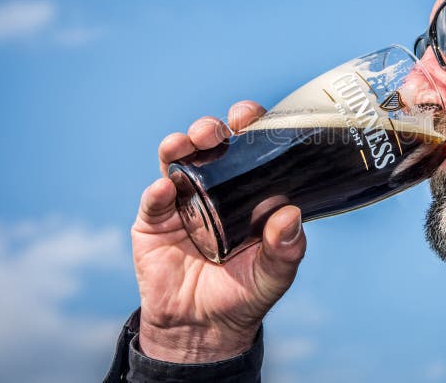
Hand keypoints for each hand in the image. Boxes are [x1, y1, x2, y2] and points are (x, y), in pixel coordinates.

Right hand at [132, 101, 306, 362]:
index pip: (250, 148)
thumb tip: (291, 215)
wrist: (202, 329)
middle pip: (211, 145)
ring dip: (181, 145)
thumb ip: (285, 249)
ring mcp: (182, 200)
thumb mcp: (274, 274)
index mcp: (249, 190)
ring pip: (177, 160)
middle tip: (217, 130)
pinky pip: (154, 198)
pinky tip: (165, 188)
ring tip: (188, 144)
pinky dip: (158, 189)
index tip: (252, 116)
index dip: (251, 127)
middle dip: (211, 129)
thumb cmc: (245, 293)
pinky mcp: (154, 221)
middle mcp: (215, 187)